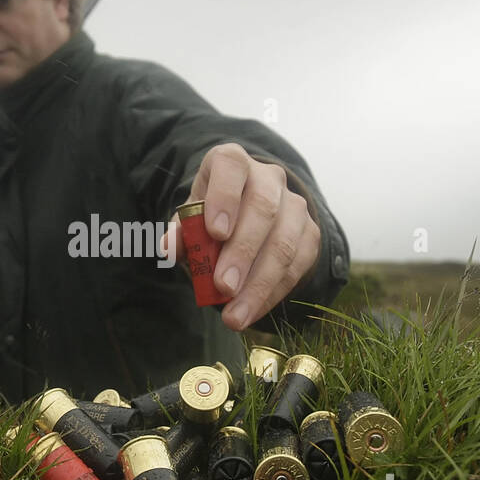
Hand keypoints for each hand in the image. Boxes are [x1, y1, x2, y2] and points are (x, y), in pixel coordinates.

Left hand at [162, 144, 319, 330]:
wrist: (247, 214)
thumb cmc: (211, 216)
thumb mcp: (190, 219)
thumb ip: (180, 233)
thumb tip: (169, 248)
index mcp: (232, 163)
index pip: (231, 167)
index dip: (224, 197)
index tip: (215, 232)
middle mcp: (267, 177)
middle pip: (263, 209)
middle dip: (243, 252)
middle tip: (223, 288)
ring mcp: (293, 204)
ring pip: (284, 241)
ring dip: (259, 284)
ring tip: (235, 315)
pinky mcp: (310, 233)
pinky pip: (298, 264)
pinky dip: (273, 293)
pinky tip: (252, 312)